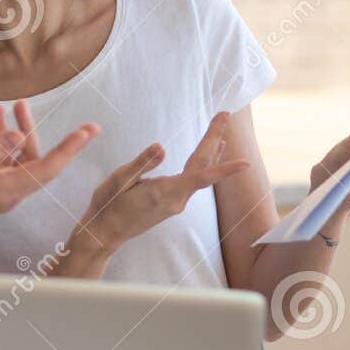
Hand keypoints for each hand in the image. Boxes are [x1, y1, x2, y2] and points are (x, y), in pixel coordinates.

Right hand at [0, 101, 98, 221]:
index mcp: (3, 190)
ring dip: (21, 133)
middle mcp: (5, 194)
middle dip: (53, 138)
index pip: (46, 168)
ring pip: (22, 159)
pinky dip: (5, 141)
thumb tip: (18, 137)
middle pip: (40, 163)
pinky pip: (7, 161)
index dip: (70, 149)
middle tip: (89, 125)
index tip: (89, 132)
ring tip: (15, 105)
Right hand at [69, 112, 248, 259]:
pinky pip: (192, 182)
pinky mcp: (170, 204)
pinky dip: (202, 166)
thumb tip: (160, 147)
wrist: (104, 233)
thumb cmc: (108, 205)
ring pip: (199, 175)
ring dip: (211, 153)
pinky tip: (204, 160)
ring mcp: (174, 203)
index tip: (246, 163)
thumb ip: (142, 164)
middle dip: (214, 140)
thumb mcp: (119, 180)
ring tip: (222, 134)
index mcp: (165, 192)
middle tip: (224, 115)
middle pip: (203, 168)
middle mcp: (176, 199)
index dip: (225, 169)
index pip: (202, 176)